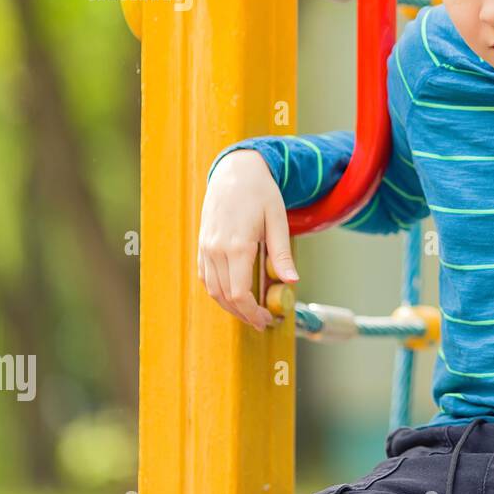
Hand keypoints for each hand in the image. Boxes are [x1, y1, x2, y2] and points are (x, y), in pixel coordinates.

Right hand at [197, 149, 299, 330]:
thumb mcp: (278, 220)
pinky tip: (233, 295)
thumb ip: (281, 254)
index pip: (240, 294)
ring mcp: (206, 247)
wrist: (235, 171)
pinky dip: (217, 291)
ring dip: (229, 306)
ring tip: (249, 312)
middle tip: (261, 322)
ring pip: (212, 289)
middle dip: (244, 314)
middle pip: (225, 297)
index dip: (252, 313)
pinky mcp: (202, 244)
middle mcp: (216, 250)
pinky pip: (205, 276)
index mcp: (237, 246)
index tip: (266, 320)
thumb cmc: (261, 193)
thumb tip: (291, 282)